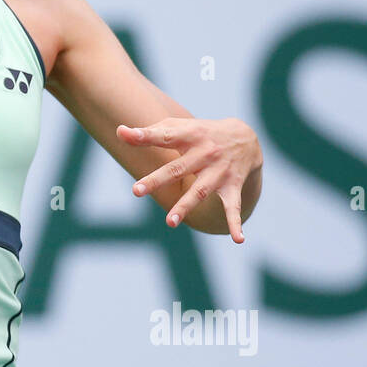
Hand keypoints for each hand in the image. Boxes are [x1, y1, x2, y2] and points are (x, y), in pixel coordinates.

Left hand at [117, 117, 261, 242]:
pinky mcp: (232, 186)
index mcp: (189, 136)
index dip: (145, 135)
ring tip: (170, 222)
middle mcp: (205, 153)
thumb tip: (120, 132)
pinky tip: (238, 239)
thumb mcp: (181, 126)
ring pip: (200, 190)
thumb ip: (151, 131)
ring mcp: (219, 171)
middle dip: (157, 180)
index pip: (164, 135)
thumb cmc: (201, 133)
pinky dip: (236, 223)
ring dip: (186, 207)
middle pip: (177, 168)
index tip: (126, 134)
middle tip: (135, 191)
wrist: (246, 138)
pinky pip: (234, 206)